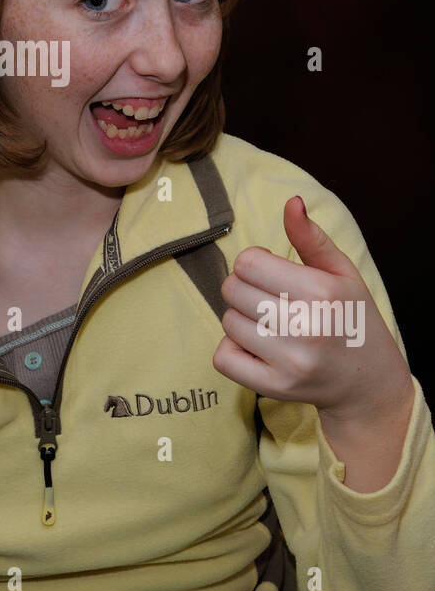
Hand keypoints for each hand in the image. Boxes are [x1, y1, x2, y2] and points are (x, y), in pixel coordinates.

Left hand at [213, 195, 412, 423]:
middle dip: (245, 288)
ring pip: (227, 322)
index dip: (255, 263)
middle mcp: (306, 327)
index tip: (273, 273)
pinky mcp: (275, 388)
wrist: (368, 382)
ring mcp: (290, 361)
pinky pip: (223, 358)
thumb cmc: (352, 317)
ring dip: (241, 319)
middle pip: (233, 290)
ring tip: (270, 324)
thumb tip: (291, 202)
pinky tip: (257, 347)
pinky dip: (232, 350)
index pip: (248, 263)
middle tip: (271, 299)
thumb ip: (311, 237)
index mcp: (322, 291)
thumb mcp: (342, 272)